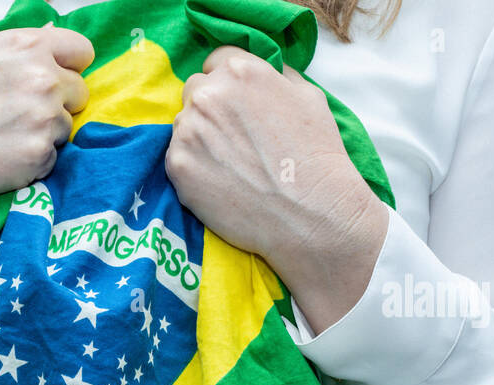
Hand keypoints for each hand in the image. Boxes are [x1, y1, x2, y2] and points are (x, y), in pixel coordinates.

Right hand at [0, 26, 93, 272]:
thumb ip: (13, 53)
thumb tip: (43, 50)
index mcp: (24, 46)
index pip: (80, 51)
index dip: (68, 68)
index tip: (56, 82)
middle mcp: (41, 77)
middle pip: (78, 93)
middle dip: (56, 105)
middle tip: (17, 119)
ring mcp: (43, 118)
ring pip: (65, 129)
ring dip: (42, 136)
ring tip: (0, 141)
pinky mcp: (38, 156)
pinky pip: (51, 161)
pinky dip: (31, 165)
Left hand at [165, 46, 388, 333]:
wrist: (310, 213)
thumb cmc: (316, 156)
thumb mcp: (308, 96)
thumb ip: (274, 76)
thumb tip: (259, 72)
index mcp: (240, 71)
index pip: (216, 62)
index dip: (228, 84)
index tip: (238, 105)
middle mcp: (208, 95)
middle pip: (195, 92)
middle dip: (211, 109)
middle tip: (234, 139)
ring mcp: (188, 131)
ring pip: (183, 126)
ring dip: (199, 138)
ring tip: (230, 165)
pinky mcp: (177, 167)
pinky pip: (177, 158)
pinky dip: (193, 168)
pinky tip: (220, 182)